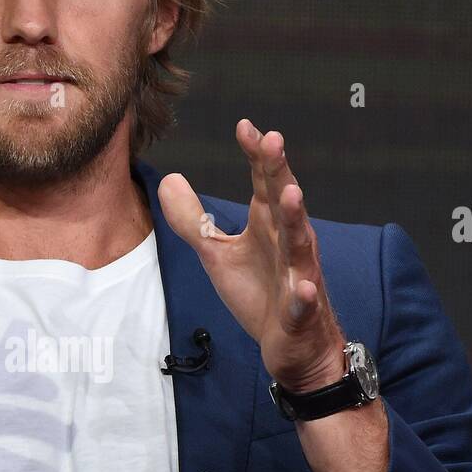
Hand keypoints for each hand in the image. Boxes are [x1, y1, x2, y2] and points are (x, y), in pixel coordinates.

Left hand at [158, 120, 346, 392]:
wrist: (292, 345)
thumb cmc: (261, 292)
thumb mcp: (217, 253)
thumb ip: (193, 219)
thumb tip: (170, 179)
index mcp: (268, 226)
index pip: (263, 182)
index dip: (255, 155)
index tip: (244, 126)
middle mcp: (287, 243)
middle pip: (284, 202)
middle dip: (279, 172)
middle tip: (273, 139)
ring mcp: (298, 275)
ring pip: (299, 245)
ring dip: (296, 220)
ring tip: (290, 194)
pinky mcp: (300, 311)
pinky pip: (302, 301)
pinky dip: (302, 294)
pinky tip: (301, 287)